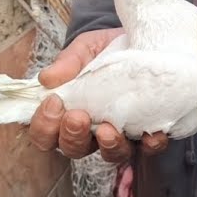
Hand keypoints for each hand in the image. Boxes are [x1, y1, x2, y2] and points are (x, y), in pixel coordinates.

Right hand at [27, 28, 166, 161]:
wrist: (140, 41)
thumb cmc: (105, 50)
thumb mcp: (84, 49)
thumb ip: (67, 62)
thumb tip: (46, 78)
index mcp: (65, 113)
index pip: (45, 134)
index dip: (44, 125)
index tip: (52, 102)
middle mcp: (89, 131)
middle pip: (73, 149)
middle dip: (72, 136)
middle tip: (77, 117)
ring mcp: (118, 135)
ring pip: (110, 155)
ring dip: (108, 146)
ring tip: (108, 129)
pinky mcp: (146, 133)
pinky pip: (148, 150)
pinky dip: (149, 146)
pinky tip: (152, 135)